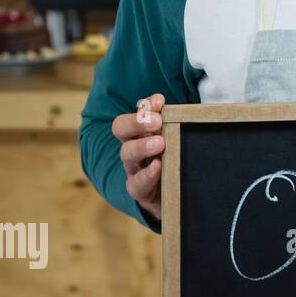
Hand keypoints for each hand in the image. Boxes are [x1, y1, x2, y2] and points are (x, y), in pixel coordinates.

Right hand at [111, 93, 165, 222]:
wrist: (174, 195)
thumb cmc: (173, 161)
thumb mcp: (174, 140)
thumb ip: (172, 122)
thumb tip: (164, 101)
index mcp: (140, 132)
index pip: (134, 113)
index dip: (144, 107)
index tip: (160, 101)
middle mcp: (133, 147)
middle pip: (121, 129)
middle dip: (136, 122)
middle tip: (157, 121)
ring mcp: (134, 169)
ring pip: (127, 154)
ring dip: (141, 146)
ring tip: (159, 143)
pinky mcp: (139, 189)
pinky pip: (137, 182)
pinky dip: (147, 174)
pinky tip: (158, 166)